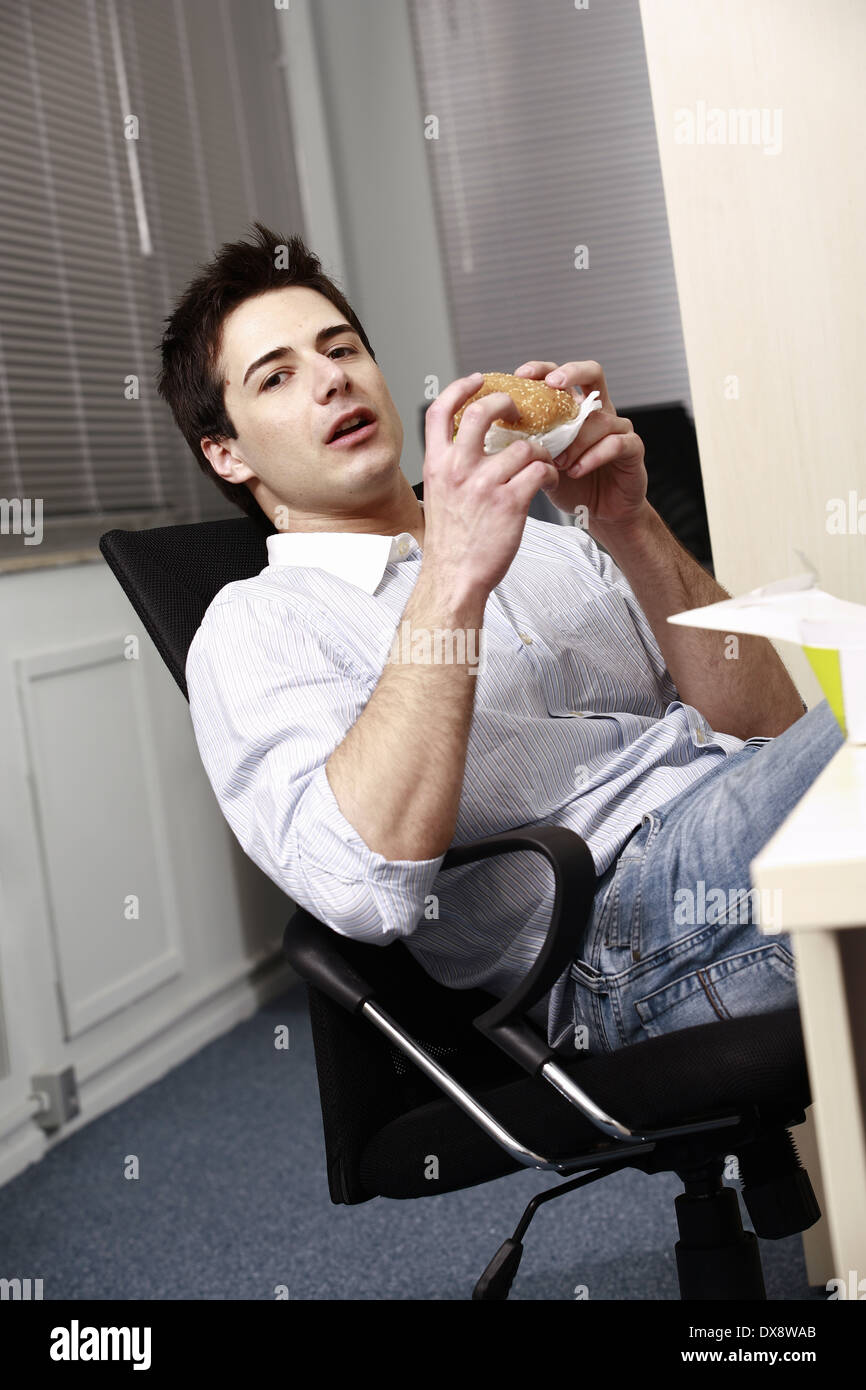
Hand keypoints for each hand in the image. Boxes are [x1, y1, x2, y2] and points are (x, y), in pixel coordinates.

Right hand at [421, 374, 558, 601]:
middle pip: (483, 411)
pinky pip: (540, 471)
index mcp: (437, 464)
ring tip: (543, 461)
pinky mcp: (511, 502)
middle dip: (507, 402)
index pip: (441, 410)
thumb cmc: (451, 541)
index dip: (461, 387)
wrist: (455, 578)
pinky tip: (547, 480)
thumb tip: (464, 443)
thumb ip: (450, 466)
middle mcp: (458, 468)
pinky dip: (549, 472)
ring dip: (540, 450)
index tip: (479, 379)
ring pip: (524, 445)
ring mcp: (484, 484)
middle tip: (521, 409)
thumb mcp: (438, 495)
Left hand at [512, 359, 647, 527]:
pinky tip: (576, 470)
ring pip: (600, 417)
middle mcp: (598, 412)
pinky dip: (594, 456)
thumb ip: (525, 443)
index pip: (559, 376)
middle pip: (592, 373)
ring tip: (558, 462)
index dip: (542, 369)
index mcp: (574, 410)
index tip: (521, 375)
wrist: (599, 513)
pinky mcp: (633, 449)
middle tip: (553, 384)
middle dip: (572, 373)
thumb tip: (490, 432)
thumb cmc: (570, 486)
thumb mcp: (541, 462)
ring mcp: (618, 428)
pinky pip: (616, 443)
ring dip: (576, 438)